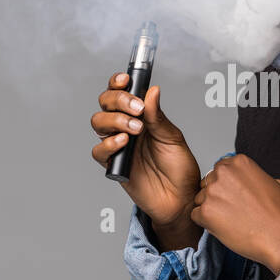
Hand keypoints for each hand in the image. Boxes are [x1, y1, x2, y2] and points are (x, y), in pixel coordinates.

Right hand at [90, 71, 200, 230]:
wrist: (180, 199)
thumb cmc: (179, 167)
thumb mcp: (172, 137)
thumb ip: (157, 116)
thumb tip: (152, 90)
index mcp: (141, 115)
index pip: (122, 92)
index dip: (118, 83)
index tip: (125, 81)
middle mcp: (126, 127)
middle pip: (106, 103)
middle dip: (118, 101)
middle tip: (137, 110)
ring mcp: (118, 145)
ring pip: (98, 123)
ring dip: (114, 121)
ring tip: (135, 130)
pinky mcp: (113, 165)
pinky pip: (98, 151)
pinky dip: (108, 144)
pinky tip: (123, 143)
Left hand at [190, 154, 279, 274]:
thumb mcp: (275, 183)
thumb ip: (256, 177)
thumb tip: (251, 181)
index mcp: (239, 162)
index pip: (220, 169)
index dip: (226, 185)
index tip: (234, 195)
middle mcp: (223, 173)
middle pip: (208, 183)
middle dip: (216, 196)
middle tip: (231, 210)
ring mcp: (213, 192)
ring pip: (200, 199)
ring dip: (211, 210)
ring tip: (230, 221)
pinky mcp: (206, 212)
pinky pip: (196, 216)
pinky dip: (206, 223)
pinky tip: (223, 228)